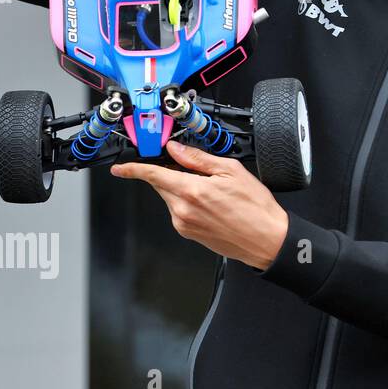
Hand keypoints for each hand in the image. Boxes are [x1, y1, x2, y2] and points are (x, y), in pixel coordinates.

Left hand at [111, 139, 288, 270]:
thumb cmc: (255, 208)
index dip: (133, 169)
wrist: (266, 238)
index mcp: (192, 191)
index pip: (153, 175)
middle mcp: (182, 210)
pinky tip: (210, 202)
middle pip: (160, 185)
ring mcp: (184, 224)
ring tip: (211, 189)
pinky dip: (187, 201)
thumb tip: (176, 149)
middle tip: (189, 167)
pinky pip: (178, 211)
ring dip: (181, 188)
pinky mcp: (188, 233)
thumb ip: (198, 159)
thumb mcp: (231, 171)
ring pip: (170, 197)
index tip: (121, 168)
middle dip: (168, 173)